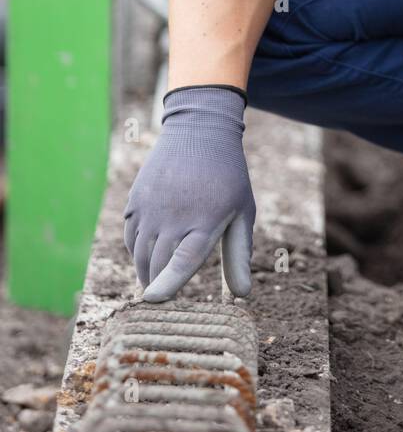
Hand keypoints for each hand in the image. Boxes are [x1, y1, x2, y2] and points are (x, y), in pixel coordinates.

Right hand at [122, 85, 255, 301]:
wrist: (199, 130)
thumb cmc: (228, 175)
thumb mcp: (242, 211)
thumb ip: (239, 254)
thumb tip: (242, 295)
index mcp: (205, 220)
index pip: (183, 261)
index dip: (168, 284)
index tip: (154, 301)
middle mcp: (175, 215)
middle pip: (158, 264)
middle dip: (159, 286)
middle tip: (166, 299)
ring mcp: (152, 207)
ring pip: (140, 254)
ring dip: (146, 272)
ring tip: (156, 281)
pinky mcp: (137, 199)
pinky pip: (131, 236)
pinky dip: (137, 251)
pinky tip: (148, 254)